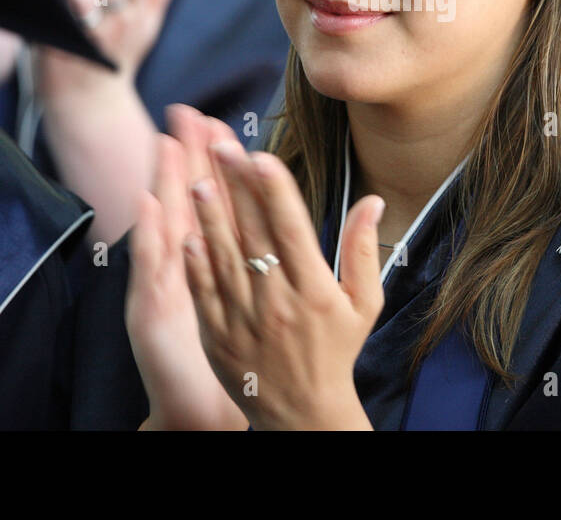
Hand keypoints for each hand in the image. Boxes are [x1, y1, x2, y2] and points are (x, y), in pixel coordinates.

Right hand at [127, 106, 246, 429]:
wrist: (200, 407)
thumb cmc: (227, 354)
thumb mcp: (228, 301)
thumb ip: (241, 255)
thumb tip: (242, 214)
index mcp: (208, 260)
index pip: (211, 198)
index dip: (211, 160)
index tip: (216, 120)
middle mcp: (181, 265)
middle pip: (184, 200)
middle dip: (186, 155)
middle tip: (184, 112)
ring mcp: (165, 285)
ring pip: (166, 225)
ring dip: (162, 183)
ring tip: (165, 143)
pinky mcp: (153, 309)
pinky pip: (153, 268)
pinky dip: (149, 236)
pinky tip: (149, 206)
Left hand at [184, 140, 383, 430]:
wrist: (305, 414)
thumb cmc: (336, 352)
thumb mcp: (364, 303)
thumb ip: (364, 250)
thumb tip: (374, 201)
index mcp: (315, 291)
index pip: (291, 230)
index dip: (275, 191)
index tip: (261, 157)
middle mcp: (278, 303)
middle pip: (254, 235)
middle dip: (236, 188)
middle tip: (220, 146)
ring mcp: (245, 321)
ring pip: (223, 260)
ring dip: (209, 218)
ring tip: (196, 179)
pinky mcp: (219, 337)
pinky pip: (204, 294)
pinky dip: (195, 264)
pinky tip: (186, 234)